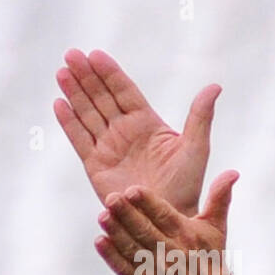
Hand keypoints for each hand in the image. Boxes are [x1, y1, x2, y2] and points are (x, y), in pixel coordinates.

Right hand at [54, 48, 220, 214]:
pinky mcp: (96, 166)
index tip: (95, 54)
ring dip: (74, 93)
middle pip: (102, 97)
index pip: (124, 91)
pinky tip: (59, 103)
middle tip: (71, 55)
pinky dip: (69, 122)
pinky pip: (79, 139)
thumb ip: (201, 117)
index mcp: (147, 123)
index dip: (109, 73)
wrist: (165, 220)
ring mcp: (109, 148)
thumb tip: (215, 86)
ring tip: (61, 72)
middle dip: (86, 76)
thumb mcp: (196, 149)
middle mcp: (125, 132)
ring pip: (88, 114)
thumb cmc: (185, 187)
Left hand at [95, 170, 239, 274]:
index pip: (165, 216)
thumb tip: (233, 172)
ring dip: (116, 232)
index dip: (148, 203)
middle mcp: (172, 255)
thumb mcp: (216, 229)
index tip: (133, 189)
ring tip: (102, 215)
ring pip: (132, 249)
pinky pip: (124, 270)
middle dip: (127, 215)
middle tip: (111, 197)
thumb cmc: (207, 259)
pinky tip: (100, 241)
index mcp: (187, 237)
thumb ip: (219, 199)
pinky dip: (112, 257)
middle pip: (146, 232)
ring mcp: (156, 273)